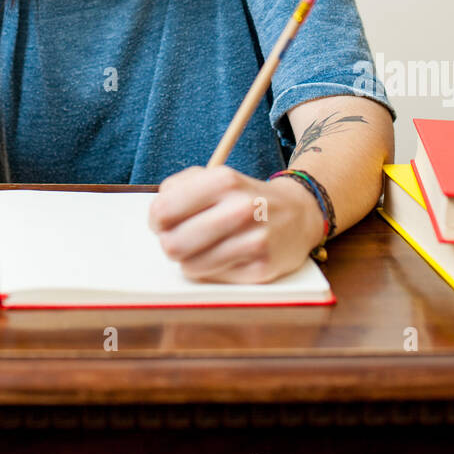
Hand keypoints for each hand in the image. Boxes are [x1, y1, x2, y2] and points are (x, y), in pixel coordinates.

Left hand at [147, 165, 325, 283]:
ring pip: (190, 266)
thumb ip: (179, 188)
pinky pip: (213, 278)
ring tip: (203, 248)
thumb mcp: (216, 176)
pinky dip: (211, 270)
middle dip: (170, 243)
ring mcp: (254, 240)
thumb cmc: (244, 196)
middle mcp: (240, 208)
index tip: (162, 223)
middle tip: (179, 239)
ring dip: (189, 260)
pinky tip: (225, 256)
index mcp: (223, 180)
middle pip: (172, 244)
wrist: (298, 214)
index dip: (156, 221)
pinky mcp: (261, 268)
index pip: (163, 211)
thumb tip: (156, 218)